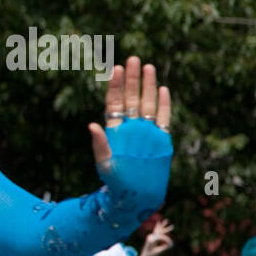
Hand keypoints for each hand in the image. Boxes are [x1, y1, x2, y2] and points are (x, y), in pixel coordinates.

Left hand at [88, 56, 172, 213]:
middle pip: (132, 98)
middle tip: (132, 59)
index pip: (114, 102)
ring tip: (148, 66)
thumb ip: (99, 144)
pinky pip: (163, 118)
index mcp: (115, 130)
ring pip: (148, 103)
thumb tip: (91, 125)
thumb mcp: (104, 163)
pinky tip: (163, 89)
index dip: (115, 86)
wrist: (135, 196)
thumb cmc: (116, 182)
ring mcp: (146, 132)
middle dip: (132, 79)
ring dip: (148, 85)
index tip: (115, 69)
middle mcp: (131, 127)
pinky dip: (164, 104)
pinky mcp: (160, 139)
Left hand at [137, 218, 173, 255]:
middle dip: (165, 229)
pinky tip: (159, 223)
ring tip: (166, 220)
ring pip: (158, 229)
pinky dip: (158, 227)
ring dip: (162, 226)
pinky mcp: (151, 237)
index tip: (171, 244)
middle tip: (171, 225)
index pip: (160, 236)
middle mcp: (150, 237)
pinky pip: (156, 231)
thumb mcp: (159, 252)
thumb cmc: (151, 255)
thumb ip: (165, 247)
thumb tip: (171, 244)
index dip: (166, 239)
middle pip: (159, 231)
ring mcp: (150, 236)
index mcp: (151, 240)